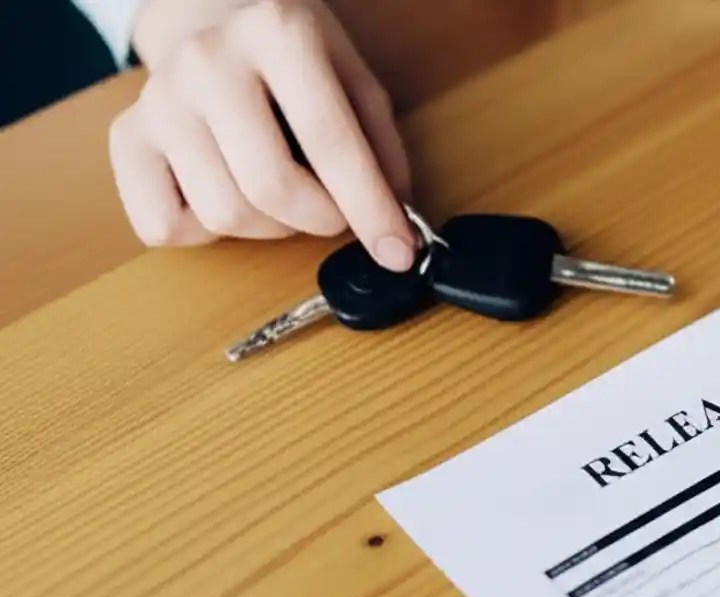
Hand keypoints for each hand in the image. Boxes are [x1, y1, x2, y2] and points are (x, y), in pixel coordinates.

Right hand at [109, 0, 416, 270]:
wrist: (210, 16)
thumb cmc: (291, 57)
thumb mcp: (352, 78)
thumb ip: (380, 148)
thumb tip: (395, 225)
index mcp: (277, 33)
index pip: (331, 143)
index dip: (371, 211)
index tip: (398, 254)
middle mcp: (208, 61)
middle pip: (271, 189)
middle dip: (320, 220)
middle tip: (335, 211)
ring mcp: (158, 99)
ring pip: (223, 215)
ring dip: (270, 227)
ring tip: (281, 189)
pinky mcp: (125, 137)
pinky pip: (165, 227)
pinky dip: (206, 231)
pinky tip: (225, 188)